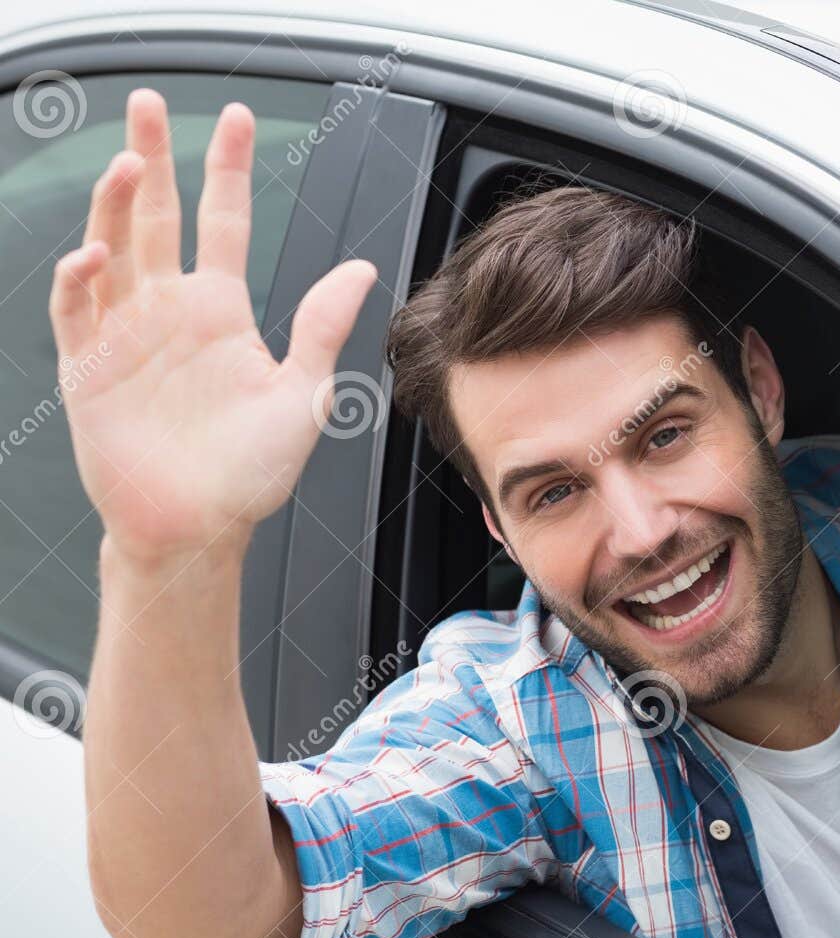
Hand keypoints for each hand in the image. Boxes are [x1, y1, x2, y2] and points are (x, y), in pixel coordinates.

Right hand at [47, 88, 378, 563]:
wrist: (200, 529)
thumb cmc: (252, 473)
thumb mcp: (303, 394)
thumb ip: (324, 327)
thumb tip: (362, 269)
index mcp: (222, 312)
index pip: (224, 222)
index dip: (226, 170)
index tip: (234, 118)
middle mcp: (170, 311)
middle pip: (156, 216)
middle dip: (152, 158)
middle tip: (147, 104)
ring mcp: (125, 334)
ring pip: (113, 248)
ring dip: (115, 204)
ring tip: (128, 162)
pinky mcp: (88, 367)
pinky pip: (76, 310)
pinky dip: (81, 278)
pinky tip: (97, 254)